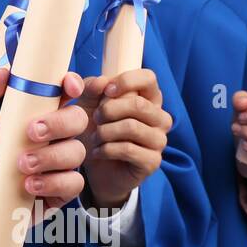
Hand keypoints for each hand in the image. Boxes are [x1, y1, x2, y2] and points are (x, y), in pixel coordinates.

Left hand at [0, 68, 87, 220]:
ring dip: (51, 156)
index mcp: (34, 111)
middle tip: (31, 132)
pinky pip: (73, 184)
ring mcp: (57, 162)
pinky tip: (29, 185)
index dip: (72, 84)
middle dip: (59, 123)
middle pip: (77, 119)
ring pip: (76, 152)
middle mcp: (52, 134)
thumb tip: (3, 73)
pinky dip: (53, 183)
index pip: (64, 92)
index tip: (67, 86)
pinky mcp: (58, 189)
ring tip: (21, 164)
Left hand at [74, 69, 171, 208]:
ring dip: (104, 132)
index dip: (126, 81)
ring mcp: (159, 140)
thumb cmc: (95, 130)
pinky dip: (106, 149)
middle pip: (138, 104)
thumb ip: (91, 88)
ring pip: (131, 127)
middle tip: (95, 119)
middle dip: (108, 110)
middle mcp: (159, 118)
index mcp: (148, 98)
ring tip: (94, 138)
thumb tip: (102, 81)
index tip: (106, 91)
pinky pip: (127, 149)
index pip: (148, 78)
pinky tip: (98, 152)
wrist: (93, 168)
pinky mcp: (152, 161)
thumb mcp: (86, 104)